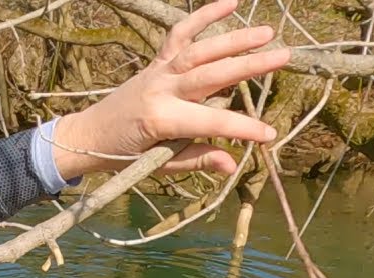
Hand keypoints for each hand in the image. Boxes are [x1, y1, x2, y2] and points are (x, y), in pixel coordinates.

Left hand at [52, 0, 290, 177]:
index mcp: (161, 119)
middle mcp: (160, 89)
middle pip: (211, 75)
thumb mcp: (158, 164)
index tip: (269, 133)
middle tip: (284, 57)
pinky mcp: (155, 61)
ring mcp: (158, 71)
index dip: (242, 128)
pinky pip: (179, 34)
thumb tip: (231, 164)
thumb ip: (195, 160)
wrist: (88, 134)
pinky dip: (203, 16)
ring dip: (233, 38)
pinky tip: (231, 2)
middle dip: (249, 66)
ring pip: (199, 50)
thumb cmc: (123, 154)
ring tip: (267, 32)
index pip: (211, 122)